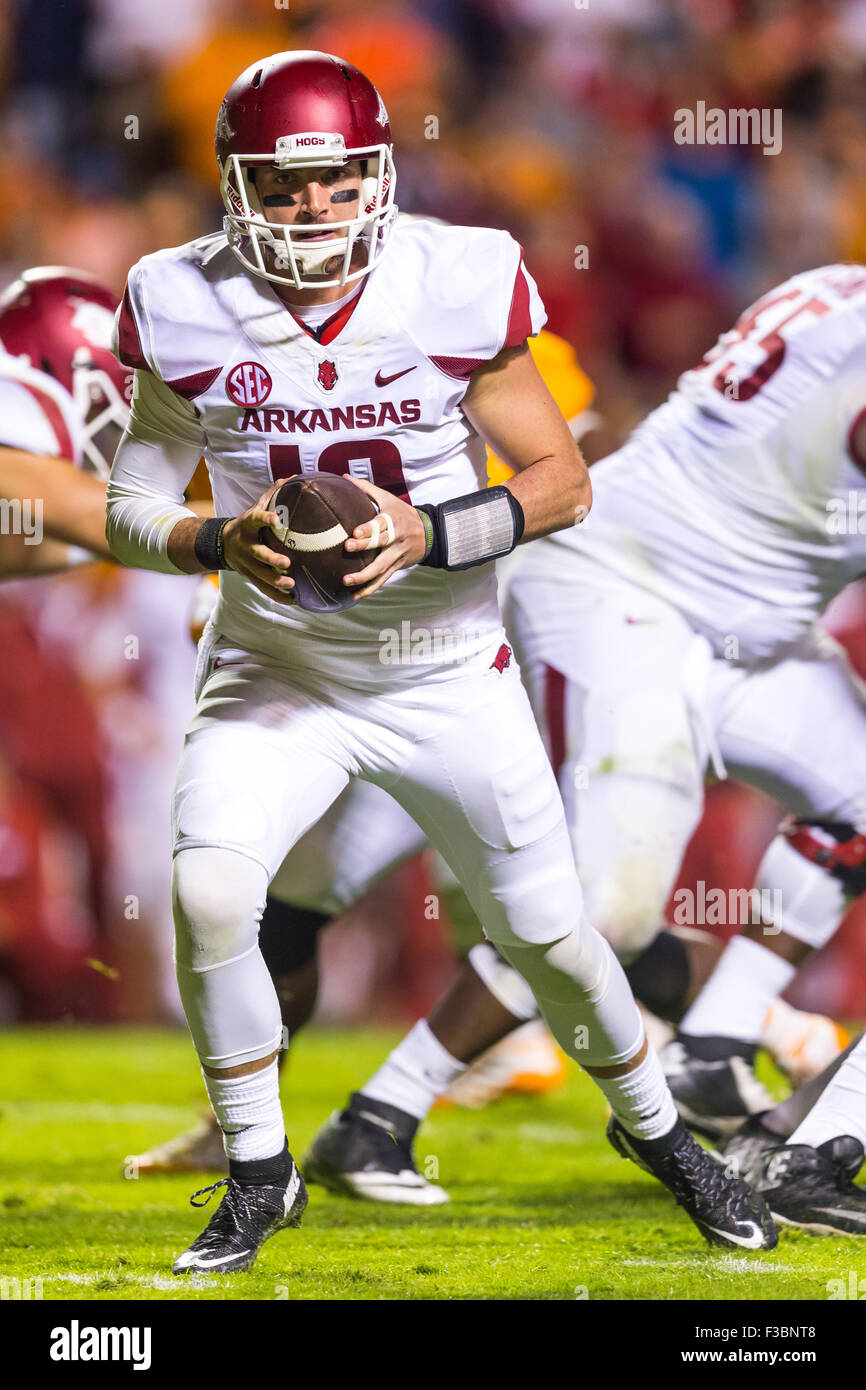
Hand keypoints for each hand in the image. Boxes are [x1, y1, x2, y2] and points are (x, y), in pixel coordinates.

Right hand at [221, 481, 295, 603]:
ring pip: (260, 575)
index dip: (265, 518)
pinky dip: (277, 595)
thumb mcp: (256, 507)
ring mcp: (246, 563)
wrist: (223, 543)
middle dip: (271, 559)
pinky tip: (292, 600)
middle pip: (258, 554)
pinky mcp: (249, 576)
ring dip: (275, 581)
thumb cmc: (249, 523)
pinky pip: (263, 588)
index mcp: (248, 526)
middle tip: (287, 562)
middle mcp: (246, 546)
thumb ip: (273, 494)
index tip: (276, 519)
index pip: (255, 519)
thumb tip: (294, 478)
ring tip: (290, 585)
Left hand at [342, 476, 427, 598]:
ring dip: (364, 576)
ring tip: (346, 581)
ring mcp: (397, 555)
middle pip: (380, 544)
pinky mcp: (397, 567)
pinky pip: (383, 580)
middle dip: (364, 547)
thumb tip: (344, 477)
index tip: (355, 532)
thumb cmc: (403, 513)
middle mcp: (396, 539)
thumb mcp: (388, 499)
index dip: (369, 529)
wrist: (430, 533)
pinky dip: (370, 589)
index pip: (381, 525)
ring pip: (381, 567)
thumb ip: (366, 489)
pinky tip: (357, 596)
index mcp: (393, 521)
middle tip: (347, 548)